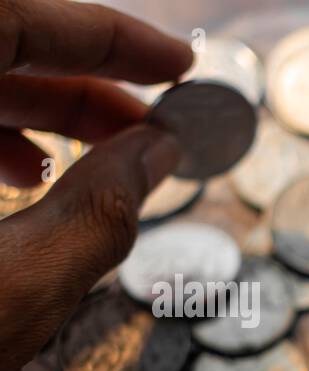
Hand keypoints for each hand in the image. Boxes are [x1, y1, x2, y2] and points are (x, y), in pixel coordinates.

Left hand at [0, 0, 191, 370]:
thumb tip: (160, 151)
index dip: (105, 34)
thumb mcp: (18, 293)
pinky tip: (26, 179)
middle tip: (156, 130)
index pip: (11, 18)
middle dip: (79, 83)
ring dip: (36, 111)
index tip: (179, 62)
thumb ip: (102, 210)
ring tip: (107, 162)